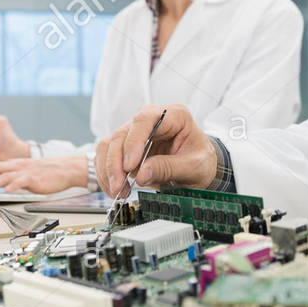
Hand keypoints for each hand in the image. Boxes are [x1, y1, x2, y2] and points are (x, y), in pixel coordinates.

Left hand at [0, 155, 85, 193]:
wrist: (66, 169)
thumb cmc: (48, 173)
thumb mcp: (27, 172)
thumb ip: (14, 177)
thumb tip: (1, 185)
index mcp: (14, 164)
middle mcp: (17, 166)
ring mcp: (26, 171)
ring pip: (4, 175)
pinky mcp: (35, 177)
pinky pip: (22, 181)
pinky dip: (13, 185)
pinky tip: (7, 191)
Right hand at [96, 104, 216, 194]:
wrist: (199, 168)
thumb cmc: (201, 162)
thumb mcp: (194, 167)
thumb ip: (169, 168)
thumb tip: (142, 174)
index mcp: (175, 115)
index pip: (146, 119)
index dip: (134, 141)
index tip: (130, 165)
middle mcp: (152, 119)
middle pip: (123, 133)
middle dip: (117, 162)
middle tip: (119, 186)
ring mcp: (136, 132)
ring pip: (110, 144)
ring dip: (109, 170)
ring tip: (118, 191)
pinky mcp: (127, 146)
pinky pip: (107, 155)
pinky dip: (106, 173)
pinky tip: (114, 187)